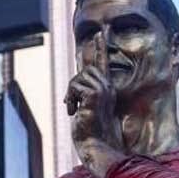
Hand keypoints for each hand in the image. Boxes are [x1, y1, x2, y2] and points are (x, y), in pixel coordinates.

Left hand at [66, 33, 123, 177]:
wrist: (96, 145)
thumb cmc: (91, 132)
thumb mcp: (86, 109)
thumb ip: (82, 95)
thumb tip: (73, 88)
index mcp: (107, 89)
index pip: (102, 63)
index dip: (100, 47)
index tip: (100, 32)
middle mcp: (108, 87)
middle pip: (84, 70)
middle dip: (73, 85)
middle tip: (71, 104)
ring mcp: (103, 90)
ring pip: (78, 77)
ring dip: (71, 93)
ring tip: (74, 109)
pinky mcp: (95, 95)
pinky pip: (74, 86)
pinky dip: (70, 99)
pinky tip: (74, 112)